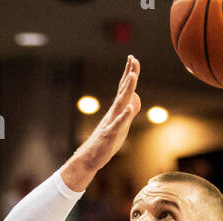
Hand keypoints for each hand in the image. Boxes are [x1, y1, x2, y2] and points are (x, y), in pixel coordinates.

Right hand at [62, 56, 140, 189]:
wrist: (90, 158)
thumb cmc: (106, 143)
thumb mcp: (120, 127)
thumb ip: (127, 114)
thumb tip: (133, 104)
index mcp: (116, 111)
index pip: (123, 89)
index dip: (128, 74)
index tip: (132, 59)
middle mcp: (113, 113)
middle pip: (122, 91)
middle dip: (128, 75)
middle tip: (133, 59)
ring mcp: (111, 123)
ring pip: (120, 104)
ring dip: (126, 90)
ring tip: (132, 77)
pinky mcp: (110, 135)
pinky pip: (117, 125)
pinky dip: (123, 117)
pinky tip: (128, 109)